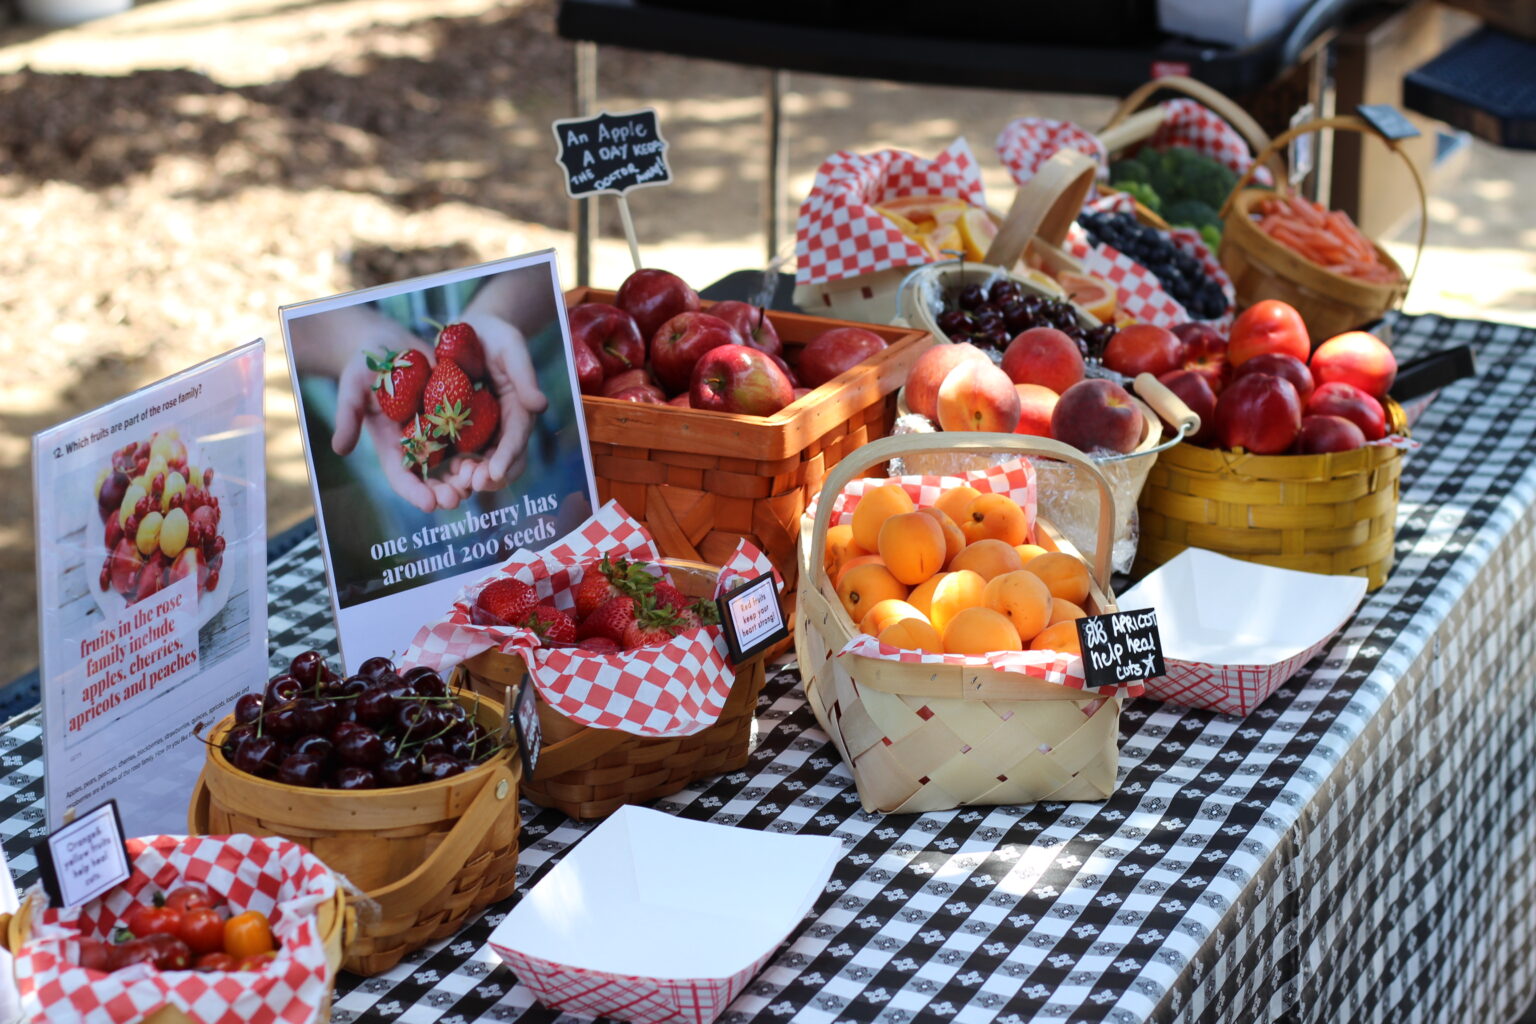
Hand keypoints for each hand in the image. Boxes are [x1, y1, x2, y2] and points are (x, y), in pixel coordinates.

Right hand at [332, 338, 471, 512]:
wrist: (388, 343)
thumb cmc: (363, 367)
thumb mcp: (352, 388)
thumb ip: (347, 417)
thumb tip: (339, 449)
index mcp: (391, 445)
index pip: (401, 477)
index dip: (415, 492)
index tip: (431, 504)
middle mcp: (416, 444)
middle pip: (432, 478)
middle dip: (444, 491)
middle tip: (458, 499)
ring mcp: (437, 431)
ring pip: (455, 462)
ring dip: (466, 476)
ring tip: (479, 482)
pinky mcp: (455, 415)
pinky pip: (471, 435)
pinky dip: (481, 449)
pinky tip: (494, 456)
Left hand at [457, 311, 548, 492]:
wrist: (473, 330)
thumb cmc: (495, 336)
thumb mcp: (512, 348)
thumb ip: (525, 376)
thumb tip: (542, 406)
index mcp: (520, 409)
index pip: (517, 438)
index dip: (507, 457)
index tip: (494, 473)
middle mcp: (504, 425)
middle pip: (503, 460)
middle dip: (490, 476)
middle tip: (470, 484)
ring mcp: (483, 429)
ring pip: (481, 463)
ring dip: (470, 477)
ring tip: (454, 486)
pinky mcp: (461, 428)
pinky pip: (458, 452)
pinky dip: (451, 467)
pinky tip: (436, 474)